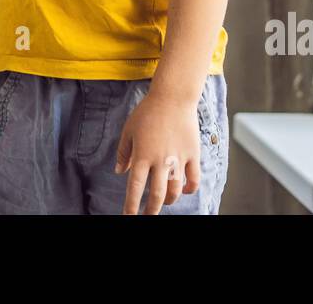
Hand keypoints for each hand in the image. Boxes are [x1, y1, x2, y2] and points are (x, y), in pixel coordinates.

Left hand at [114, 91, 201, 214]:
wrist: (173, 97)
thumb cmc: (148, 111)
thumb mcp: (129, 130)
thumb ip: (123, 152)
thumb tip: (119, 171)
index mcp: (142, 155)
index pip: (135, 188)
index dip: (131, 205)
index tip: (128, 216)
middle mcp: (160, 161)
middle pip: (157, 195)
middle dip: (151, 210)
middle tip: (148, 216)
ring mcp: (178, 159)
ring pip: (175, 190)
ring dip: (169, 200)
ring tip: (165, 202)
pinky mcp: (192, 154)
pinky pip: (193, 179)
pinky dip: (189, 189)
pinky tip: (183, 191)